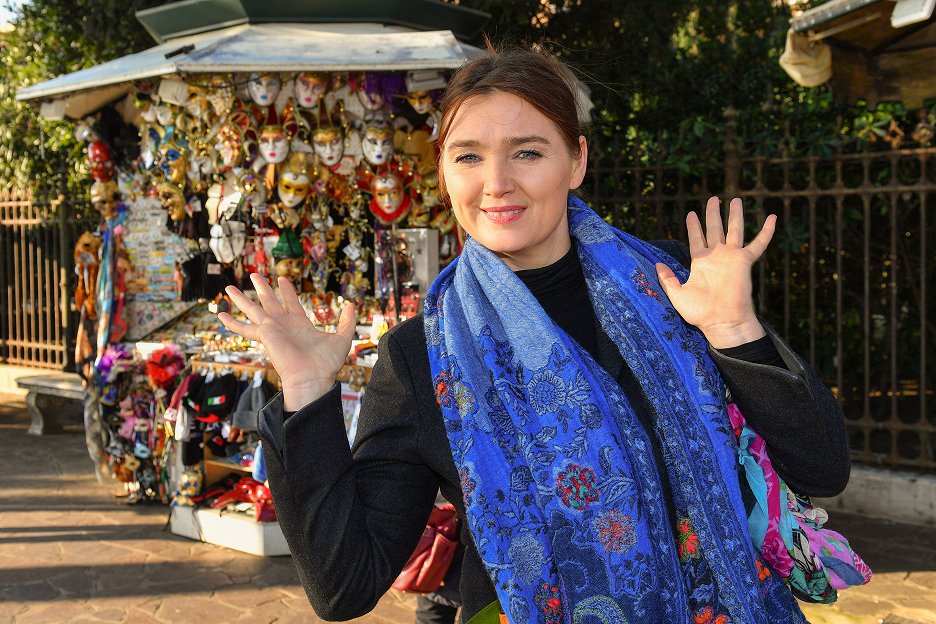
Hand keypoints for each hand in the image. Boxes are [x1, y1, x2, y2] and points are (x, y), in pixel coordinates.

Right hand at [218, 273, 355, 410]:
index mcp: (300, 325)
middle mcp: (284, 326)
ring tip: (228, 287)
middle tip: (255, 275)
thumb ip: (346, 321)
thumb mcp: (342, 338)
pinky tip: (219, 315)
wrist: (313, 378)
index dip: (286, 291)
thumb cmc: (326, 364)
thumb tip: (352, 305)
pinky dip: (231, 322)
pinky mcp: (264, 335)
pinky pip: (244, 328)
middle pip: (269, 302)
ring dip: (242, 298)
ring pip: (253, 310)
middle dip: (262, 288)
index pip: (291, 303)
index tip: (282, 279)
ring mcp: (272, 330)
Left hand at [655, 196, 772, 348]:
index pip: (696, 239)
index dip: (694, 226)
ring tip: (735, 200)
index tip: (691, 214)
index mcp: (700, 263)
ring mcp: (731, 257)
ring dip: (735, 215)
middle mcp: (716, 257)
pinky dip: (766, 231)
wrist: (721, 321)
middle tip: (713, 198)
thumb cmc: (700, 312)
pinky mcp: (744, 261)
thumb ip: (667, 278)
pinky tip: (772, 217)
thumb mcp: (677, 294)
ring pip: (734, 229)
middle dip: (713, 214)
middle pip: (714, 229)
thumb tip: (657, 264)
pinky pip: (758, 243)